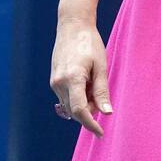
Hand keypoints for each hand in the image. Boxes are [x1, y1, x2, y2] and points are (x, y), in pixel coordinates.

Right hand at [50, 16, 112, 137]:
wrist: (72, 26)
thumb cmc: (90, 44)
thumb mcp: (101, 66)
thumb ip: (102, 91)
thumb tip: (107, 113)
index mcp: (72, 78)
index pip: (80, 110)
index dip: (91, 124)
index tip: (101, 133)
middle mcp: (59, 83)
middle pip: (75, 110)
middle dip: (90, 110)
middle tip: (101, 93)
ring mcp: (54, 82)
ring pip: (70, 106)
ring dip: (84, 103)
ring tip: (93, 82)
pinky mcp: (53, 80)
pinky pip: (66, 98)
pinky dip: (77, 97)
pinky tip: (86, 84)